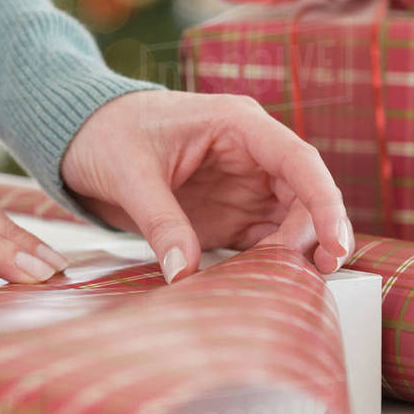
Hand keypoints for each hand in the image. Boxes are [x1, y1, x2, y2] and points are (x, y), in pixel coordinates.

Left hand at [61, 90, 353, 282]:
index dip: (324, 202)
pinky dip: (266, 265)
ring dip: (295, 254)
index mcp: (237, 126)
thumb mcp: (129, 174)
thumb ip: (162, 222)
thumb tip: (184, 275)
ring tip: (291, 286)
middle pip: (304, 196)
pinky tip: (265, 287)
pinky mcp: (227, 214)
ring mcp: (242, 187)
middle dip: (315, 235)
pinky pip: (260, 242)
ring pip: (290, 222)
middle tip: (313, 275)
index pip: (298, 161)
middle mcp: (250, 155)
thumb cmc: (105, 133)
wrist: (78, 135)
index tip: (335, 242)